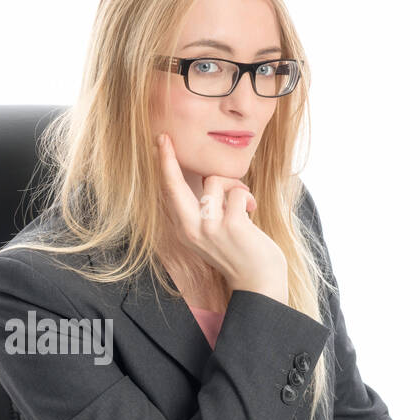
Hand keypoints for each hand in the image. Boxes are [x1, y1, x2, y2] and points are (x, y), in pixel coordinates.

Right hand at [156, 132, 289, 303]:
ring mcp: (210, 228)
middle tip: (164, 138)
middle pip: (174, 185)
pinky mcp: (231, 225)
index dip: (164, 167)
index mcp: (185, 230)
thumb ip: (205, 211)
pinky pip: (237, 192)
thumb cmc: (240, 254)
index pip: (169, 194)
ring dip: (234, 187)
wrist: (258, 282)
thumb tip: (207, 180)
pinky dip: (248, 198)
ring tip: (244, 205)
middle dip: (167, 159)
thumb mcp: (213, 234)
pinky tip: (252, 212)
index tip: (161, 143)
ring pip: (215, 181)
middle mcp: (191, 229)